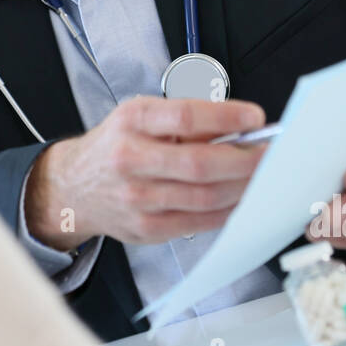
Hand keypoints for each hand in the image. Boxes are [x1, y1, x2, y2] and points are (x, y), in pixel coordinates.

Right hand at [25, 95, 267, 249]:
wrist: (74, 187)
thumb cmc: (116, 145)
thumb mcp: (140, 117)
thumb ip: (186, 121)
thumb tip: (240, 128)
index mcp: (131, 121)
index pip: (185, 117)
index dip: (226, 117)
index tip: (256, 117)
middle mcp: (130, 159)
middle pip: (200, 163)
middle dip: (245, 160)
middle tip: (270, 154)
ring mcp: (137, 199)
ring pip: (205, 197)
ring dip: (242, 187)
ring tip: (261, 177)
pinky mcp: (146, 228)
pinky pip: (199, 221)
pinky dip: (227, 210)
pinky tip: (240, 198)